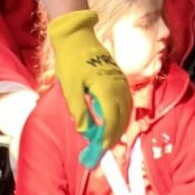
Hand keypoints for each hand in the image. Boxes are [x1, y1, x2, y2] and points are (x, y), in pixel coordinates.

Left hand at [47, 9, 131, 159]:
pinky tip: (108, 126)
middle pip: (120, 121)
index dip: (104, 141)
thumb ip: (79, 110)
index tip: (97, 155)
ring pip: (124, 114)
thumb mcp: (70, 88)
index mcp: (107, 90)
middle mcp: (119, 88)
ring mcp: (121, 83)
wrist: (77, 37)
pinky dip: (118, 119)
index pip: (111, 122)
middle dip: (110, 141)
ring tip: (102, 145)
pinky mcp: (119, 81)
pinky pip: (124, 105)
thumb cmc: (71, 61)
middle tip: (97, 156)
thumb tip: (85, 131)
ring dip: (115, 131)